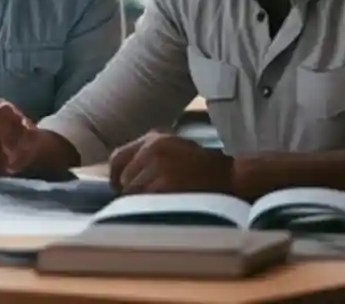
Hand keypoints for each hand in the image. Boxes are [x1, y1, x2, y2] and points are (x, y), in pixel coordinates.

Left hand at [109, 132, 234, 194]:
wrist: (230, 176)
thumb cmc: (201, 166)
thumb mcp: (173, 148)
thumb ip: (147, 156)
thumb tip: (120, 176)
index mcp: (153, 138)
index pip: (117, 156)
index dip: (113, 175)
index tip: (117, 187)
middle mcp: (152, 148)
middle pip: (124, 177)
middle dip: (130, 191)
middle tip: (143, 200)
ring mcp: (158, 165)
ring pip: (132, 191)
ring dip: (140, 201)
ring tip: (158, 202)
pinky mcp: (165, 183)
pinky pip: (145, 200)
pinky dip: (149, 206)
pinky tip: (163, 206)